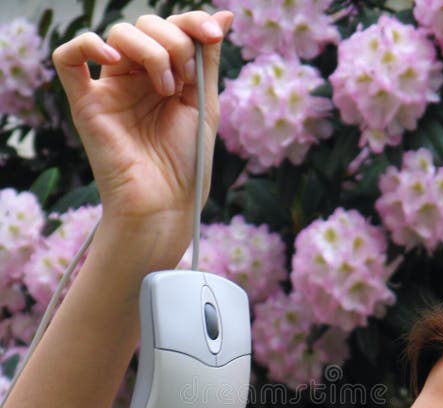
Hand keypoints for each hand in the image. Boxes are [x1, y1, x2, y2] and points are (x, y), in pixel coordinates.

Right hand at [52, 11, 232, 263]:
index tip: (214, 35)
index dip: (192, 22)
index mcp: (164, 77)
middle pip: (145, 26)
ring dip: (150, 51)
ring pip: (118, 35)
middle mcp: (135, 79)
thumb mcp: (205, 105)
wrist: (166, 204)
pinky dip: (87, 45)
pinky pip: (68, 58)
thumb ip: (207, 59)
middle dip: (173, 42)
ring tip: (166, 87)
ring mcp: (110, 90)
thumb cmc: (187, 164)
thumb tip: (224, 14)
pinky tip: (114, 59)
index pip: (171, 28)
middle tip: (184, 80)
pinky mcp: (86, 104)